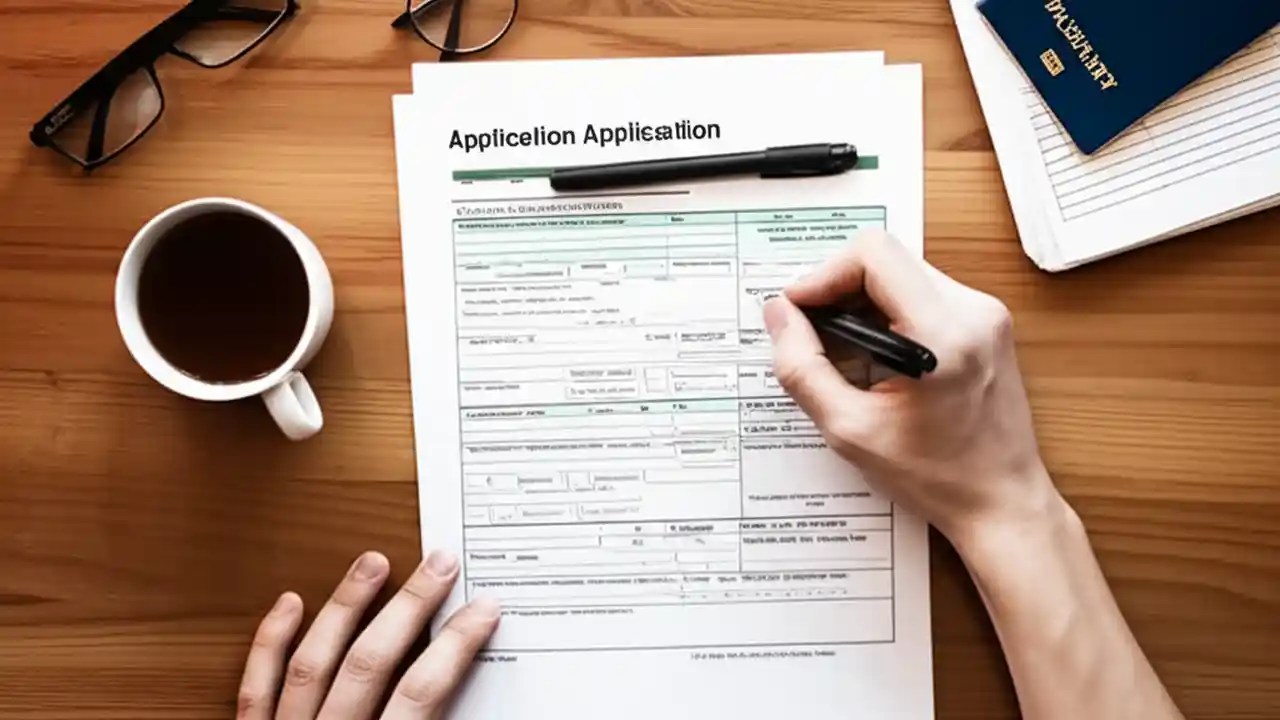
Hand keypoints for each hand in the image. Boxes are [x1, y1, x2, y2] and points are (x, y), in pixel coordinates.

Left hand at [236, 551, 498, 719]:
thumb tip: (477, 702)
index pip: (422, 694)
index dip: (456, 646)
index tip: (482, 610)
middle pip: (370, 664)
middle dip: (409, 607)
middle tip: (438, 565)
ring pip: (313, 663)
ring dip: (346, 607)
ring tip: (372, 562)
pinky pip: (255, 689)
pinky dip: (270, 644)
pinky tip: (289, 604)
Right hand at [763, 230, 1059, 545]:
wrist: (1002, 502)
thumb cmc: (936, 477)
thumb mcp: (850, 430)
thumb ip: (803, 369)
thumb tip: (779, 317)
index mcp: (944, 334)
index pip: (874, 255)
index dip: (823, 275)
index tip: (797, 310)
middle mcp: (973, 311)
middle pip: (886, 258)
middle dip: (838, 287)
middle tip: (811, 332)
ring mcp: (986, 314)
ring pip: (903, 272)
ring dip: (862, 299)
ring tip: (840, 347)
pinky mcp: (987, 323)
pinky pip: (923, 292)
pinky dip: (888, 311)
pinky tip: (873, 353)